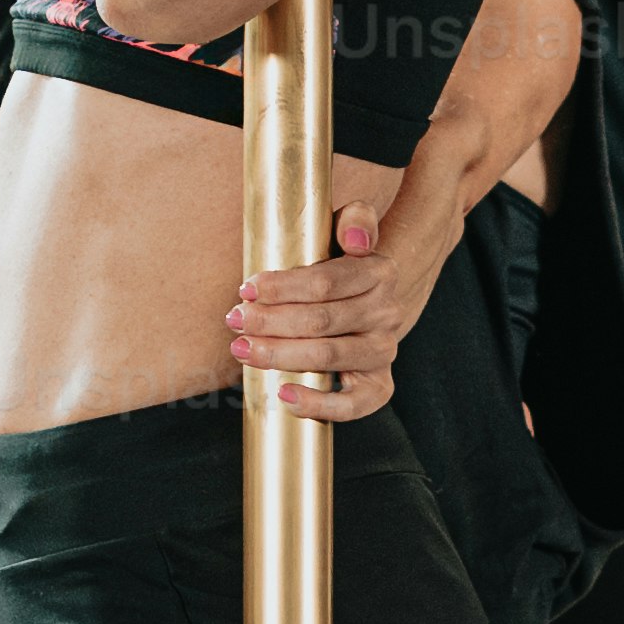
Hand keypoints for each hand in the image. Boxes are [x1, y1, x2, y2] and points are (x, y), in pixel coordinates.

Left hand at [231, 198, 440, 418]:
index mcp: (380, 272)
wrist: (366, 302)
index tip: (247, 289)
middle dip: (271, 322)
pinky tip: (284, 394)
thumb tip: (354, 240)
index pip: (326, 282)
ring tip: (243, 350)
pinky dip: (318, 404)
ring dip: (280, 355)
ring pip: (328, 357)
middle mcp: (388, 313)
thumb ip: (354, 219)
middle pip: (321, 320)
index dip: (283, 287)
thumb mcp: (345, 231)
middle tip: (235, 320)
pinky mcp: (378, 386)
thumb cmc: (339, 265)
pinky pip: (353, 404)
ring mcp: (384, 351)